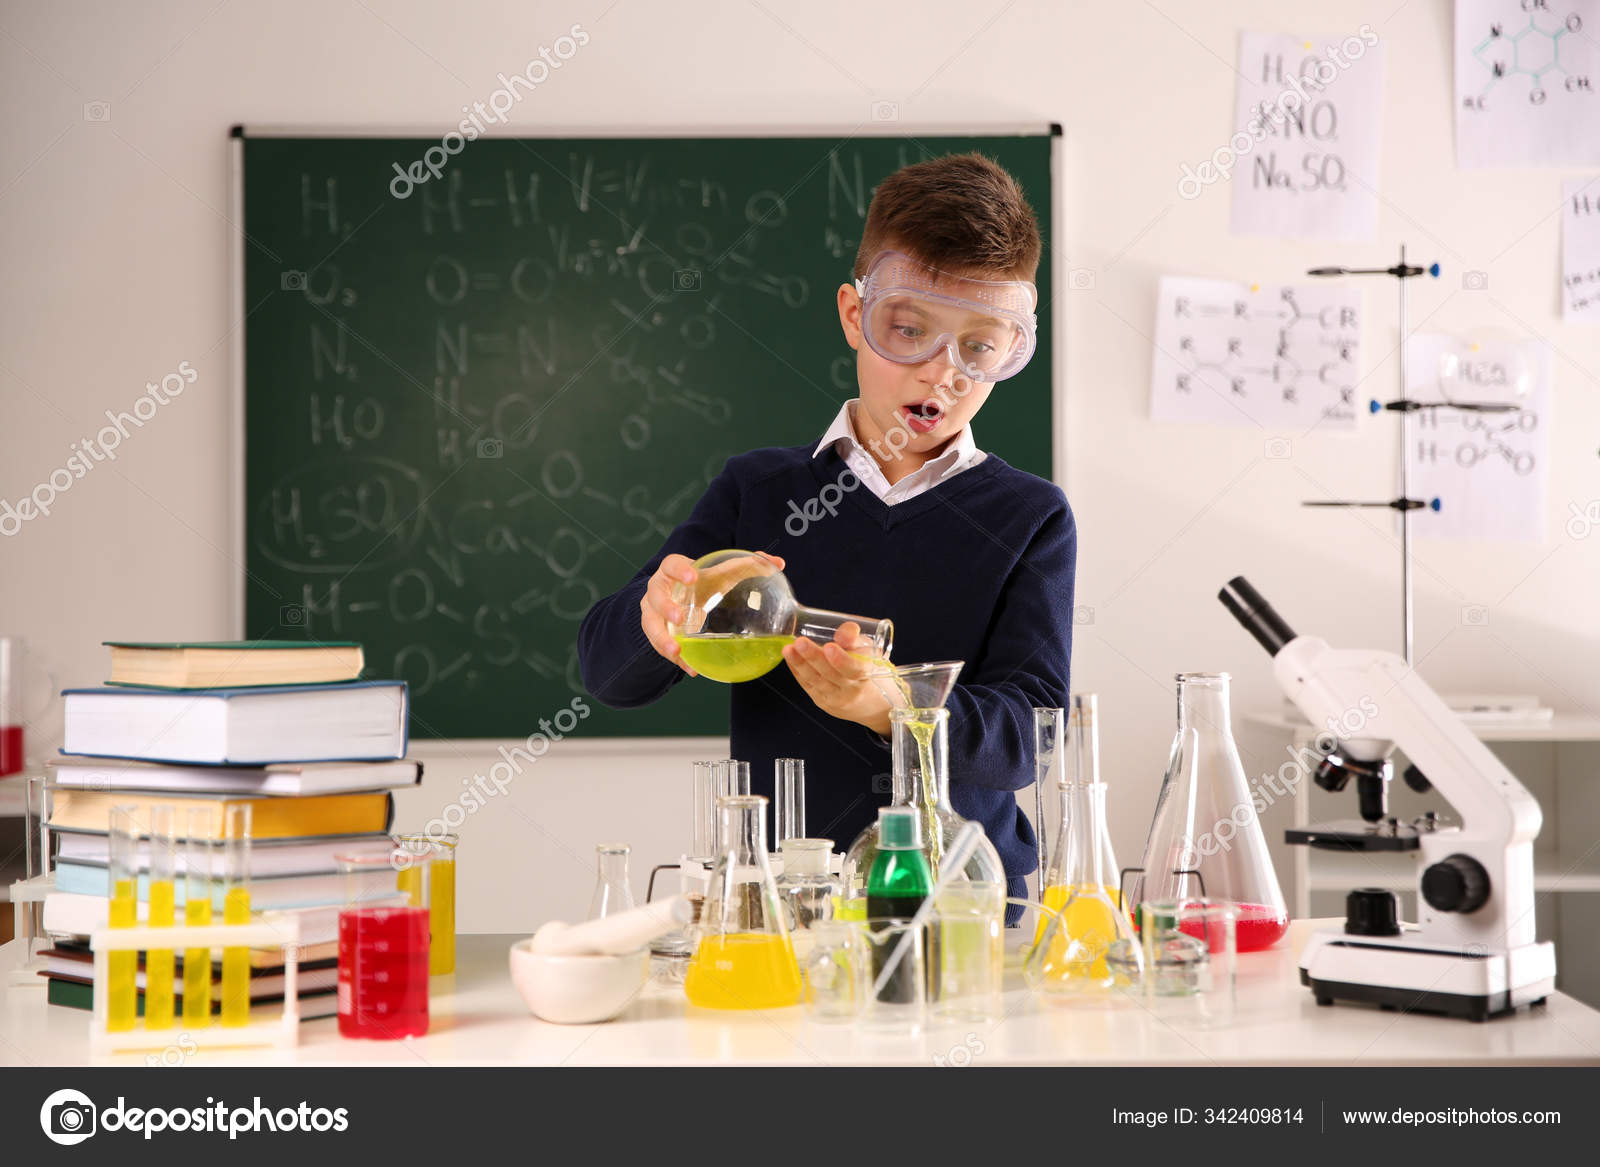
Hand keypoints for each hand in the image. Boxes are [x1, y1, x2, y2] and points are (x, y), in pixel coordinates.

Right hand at [640, 551, 786, 675]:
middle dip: (665, 607)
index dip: (679, 570)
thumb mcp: (722, 572)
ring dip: (662, 639)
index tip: (692, 577)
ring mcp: (653, 611)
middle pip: (654, 596)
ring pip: (651, 624)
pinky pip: (660, 645)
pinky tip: (690, 668)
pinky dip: (674, 658)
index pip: (672, 565)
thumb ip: (748, 565)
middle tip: (679, 619)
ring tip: (677, 651)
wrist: (681, 595)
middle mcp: (658, 589)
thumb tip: (778, 563)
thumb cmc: (703, 581)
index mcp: (673, 570)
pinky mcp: (656, 630)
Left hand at [783, 622, 894, 735]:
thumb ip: (854, 638)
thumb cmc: (869, 671)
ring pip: (815, 681)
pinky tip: (790, 657)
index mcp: (867, 676)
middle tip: (800, 642)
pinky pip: (808, 685)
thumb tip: (842, 632)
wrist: (872, 705)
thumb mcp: (870, 651)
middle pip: (830, 674)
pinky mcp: (822, 702)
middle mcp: (851, 691)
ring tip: (788, 649)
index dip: (841, 660)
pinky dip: (797, 670)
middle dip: (813, 658)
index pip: (854, 670)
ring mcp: (835, 699)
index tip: (829, 647)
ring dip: (800, 664)